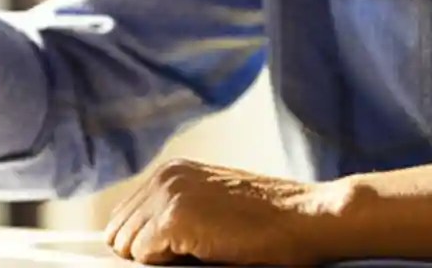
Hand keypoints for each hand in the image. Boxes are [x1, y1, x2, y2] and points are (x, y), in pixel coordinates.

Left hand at [105, 159, 340, 265]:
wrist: (311, 218)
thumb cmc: (272, 222)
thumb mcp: (214, 206)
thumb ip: (175, 214)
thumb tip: (137, 245)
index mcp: (170, 172)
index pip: (125, 216)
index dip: (143, 243)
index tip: (171, 255)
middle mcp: (164, 177)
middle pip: (120, 231)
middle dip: (145, 251)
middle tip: (187, 258)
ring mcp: (168, 195)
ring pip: (127, 245)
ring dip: (157, 258)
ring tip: (199, 255)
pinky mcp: (175, 218)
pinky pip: (144, 255)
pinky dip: (166, 264)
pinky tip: (203, 256)